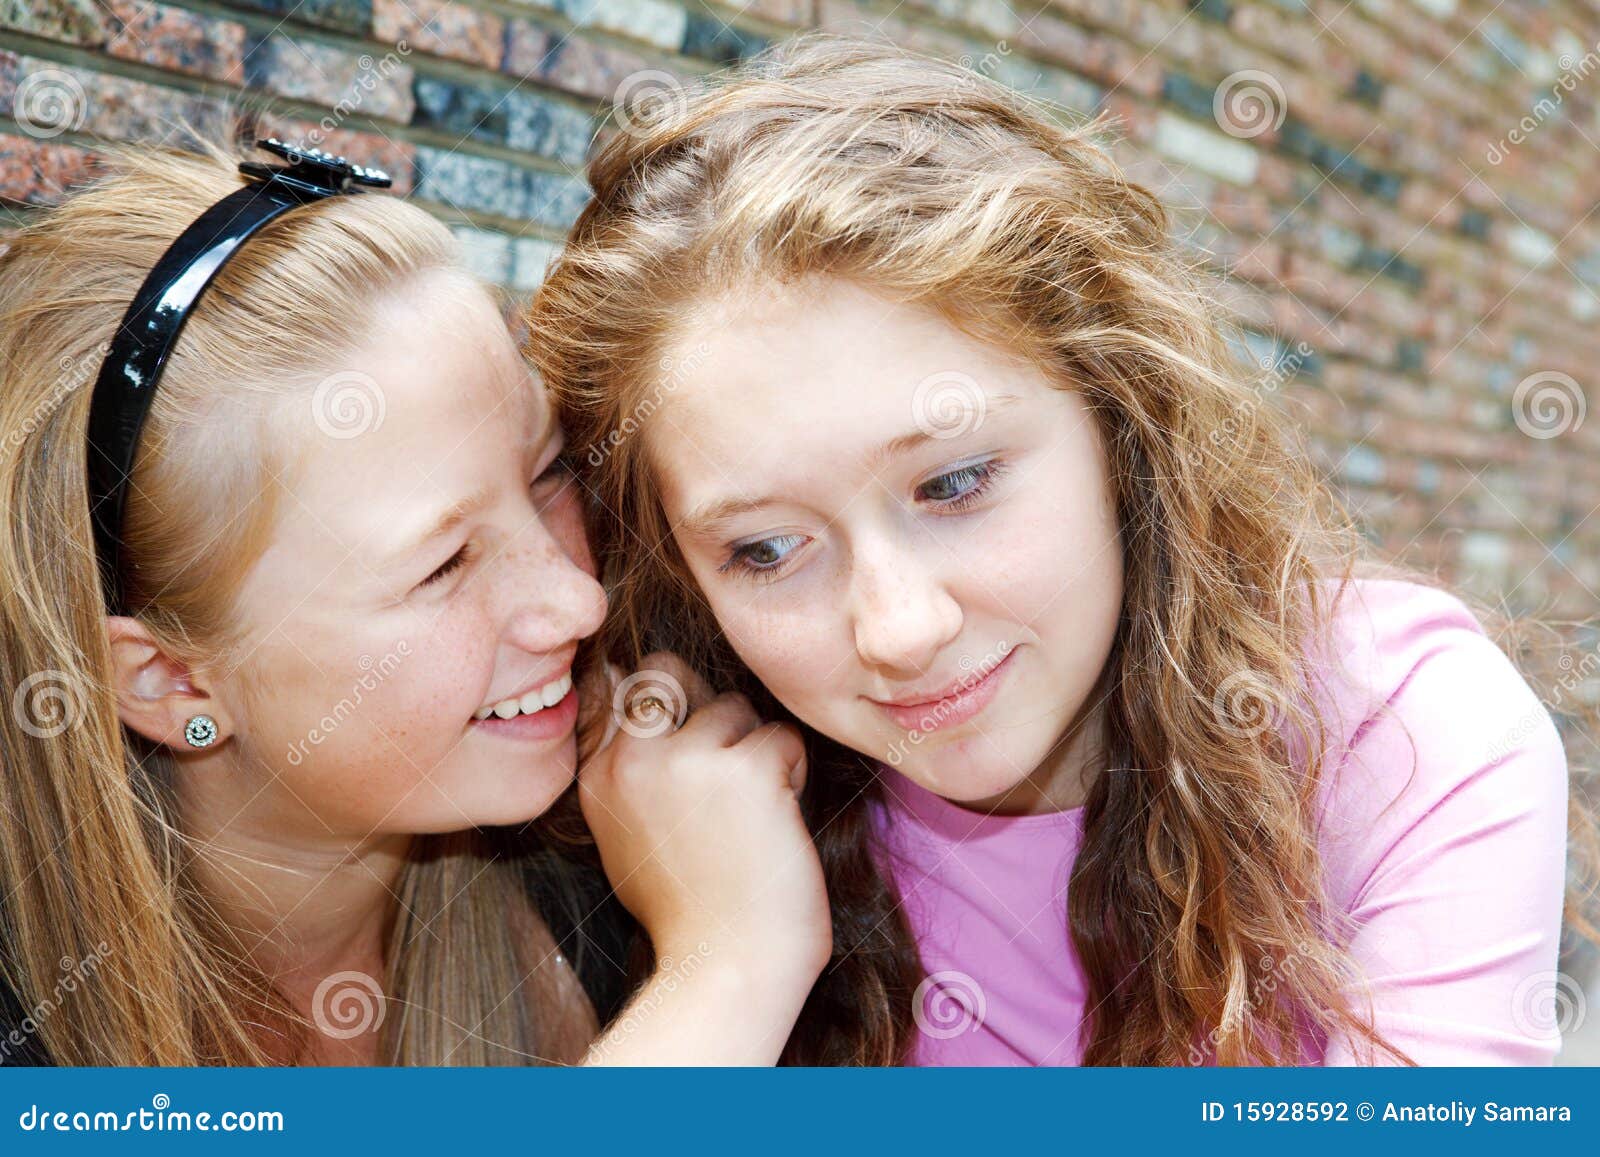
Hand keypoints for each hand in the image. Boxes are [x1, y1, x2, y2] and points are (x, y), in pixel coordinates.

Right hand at [579, 652, 830, 982]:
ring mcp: (685, 759)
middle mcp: (632, 759)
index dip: (670, 710)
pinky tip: (779, 825)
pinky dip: (792, 775)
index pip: (625, 688)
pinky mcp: (744, 768)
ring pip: (735, 705)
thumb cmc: (690, 910)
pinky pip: (782, 737)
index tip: (693, 758)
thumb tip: (628, 679)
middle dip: (706, 705)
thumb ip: (631, 769)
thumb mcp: (629, 833)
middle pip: (669, 670)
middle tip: (729, 765)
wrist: (727, 967)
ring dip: (757, 749)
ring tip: (755, 811)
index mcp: (598, 776)